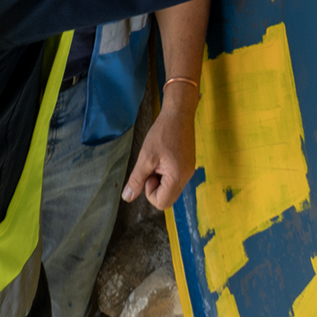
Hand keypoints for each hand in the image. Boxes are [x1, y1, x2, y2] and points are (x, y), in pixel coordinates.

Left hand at [123, 87, 197, 210]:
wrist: (178, 114)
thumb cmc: (162, 133)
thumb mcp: (145, 157)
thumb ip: (136, 180)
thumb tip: (127, 198)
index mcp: (178, 177)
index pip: (162, 202)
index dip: (150, 192)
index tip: (148, 173)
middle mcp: (187, 177)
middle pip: (167, 198)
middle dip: (155, 188)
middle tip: (151, 168)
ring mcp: (189, 171)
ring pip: (170, 189)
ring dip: (160, 180)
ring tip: (157, 161)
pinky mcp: (187, 165)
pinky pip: (174, 179)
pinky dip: (165, 174)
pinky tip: (163, 158)